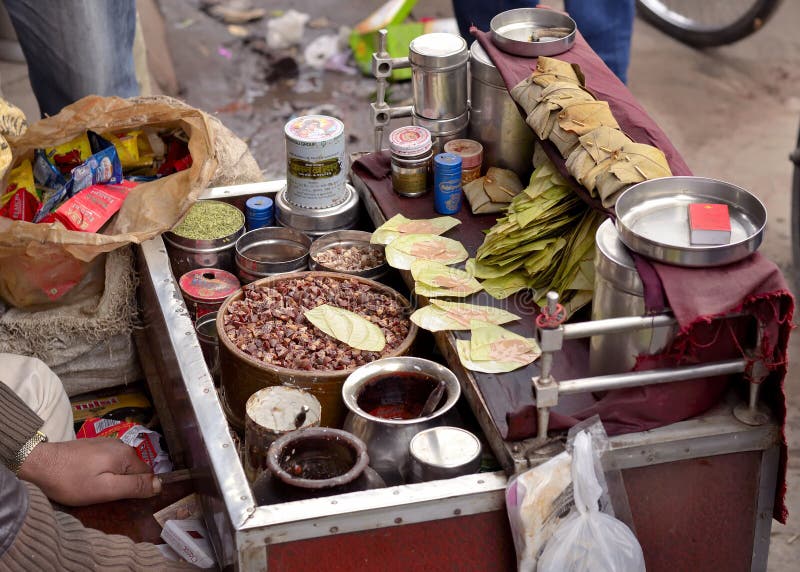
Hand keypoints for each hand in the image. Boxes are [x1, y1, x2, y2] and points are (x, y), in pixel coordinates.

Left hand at [17, 438, 161, 505]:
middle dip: (126, 483)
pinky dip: (105, 470)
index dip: (139, 490)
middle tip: (106, 497)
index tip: (123, 500)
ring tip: (96, 489)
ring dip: (115, 477)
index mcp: (127, 456)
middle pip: (134, 470)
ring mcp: (107, 443)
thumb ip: (134, 487)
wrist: (39, 463)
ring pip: (121, 465)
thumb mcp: (105, 489)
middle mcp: (121, 445)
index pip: (147, 475)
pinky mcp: (94, 445)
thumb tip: (160, 484)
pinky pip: (109, 460)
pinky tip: (89, 478)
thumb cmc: (71, 480)